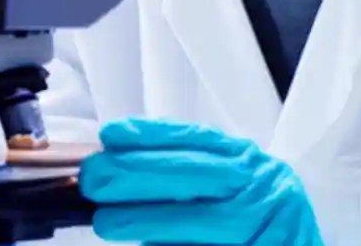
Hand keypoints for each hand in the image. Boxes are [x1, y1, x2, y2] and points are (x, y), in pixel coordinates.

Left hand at [79, 118, 322, 244]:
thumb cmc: (254, 216)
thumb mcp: (230, 183)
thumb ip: (187, 175)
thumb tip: (118, 176)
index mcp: (250, 162)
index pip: (198, 140)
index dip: (152, 136)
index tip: (111, 135)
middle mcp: (263, 188)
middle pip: (197, 175)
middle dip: (140, 173)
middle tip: (94, 178)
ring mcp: (265, 225)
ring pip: (201, 219)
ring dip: (148, 220)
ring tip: (105, 221)